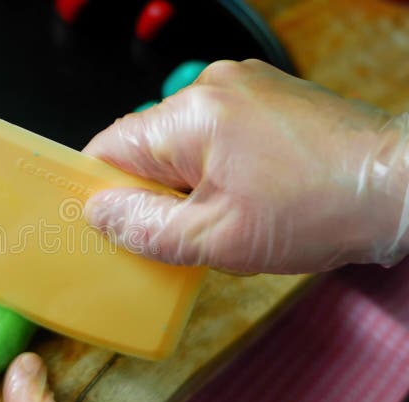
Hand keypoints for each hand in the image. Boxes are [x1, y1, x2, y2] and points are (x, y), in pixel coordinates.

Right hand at [84, 59, 408, 273]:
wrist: (401, 186)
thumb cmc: (323, 207)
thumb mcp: (218, 238)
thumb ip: (146, 228)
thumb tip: (100, 213)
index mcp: (191, 115)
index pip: (109, 147)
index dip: (101, 190)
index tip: (107, 223)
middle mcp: (211, 87)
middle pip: (144, 143)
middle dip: (149, 191)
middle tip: (176, 231)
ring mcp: (241, 86)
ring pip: (178, 141)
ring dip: (183, 181)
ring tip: (221, 214)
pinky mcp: (263, 96)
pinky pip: (211, 132)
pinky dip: (212, 166)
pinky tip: (242, 193)